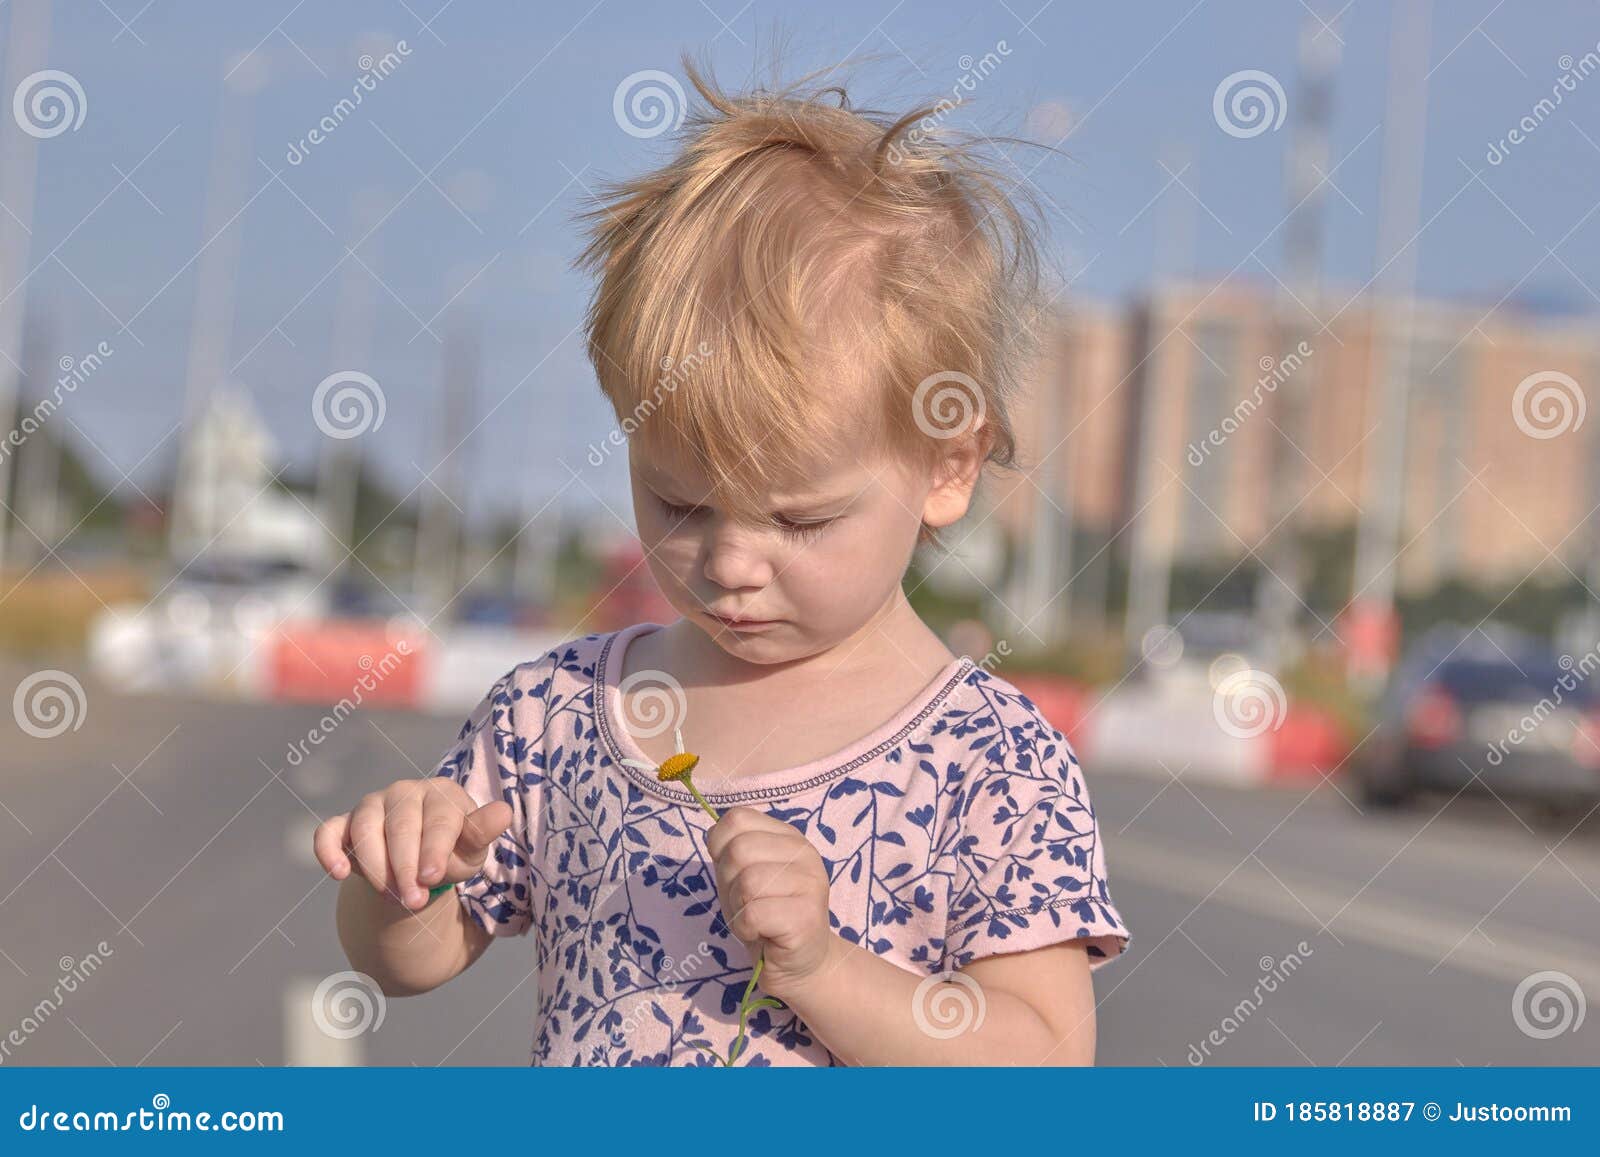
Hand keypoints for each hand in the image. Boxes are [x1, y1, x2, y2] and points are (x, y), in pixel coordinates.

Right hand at [314, 777, 512, 910]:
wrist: (417, 863)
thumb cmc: (451, 852)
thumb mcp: (472, 848)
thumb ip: (483, 832)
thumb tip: (504, 812)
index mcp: (442, 793)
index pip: (439, 819)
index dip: (434, 850)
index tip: (432, 879)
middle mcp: (405, 792)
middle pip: (401, 826)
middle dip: (406, 867)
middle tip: (413, 901)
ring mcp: (371, 805)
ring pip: (365, 829)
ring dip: (375, 867)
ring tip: (391, 896)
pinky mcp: (344, 823)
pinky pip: (328, 831)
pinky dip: (328, 850)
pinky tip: (339, 873)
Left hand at [705, 806, 835, 999]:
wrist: (799, 965)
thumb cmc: (766, 917)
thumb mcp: (742, 875)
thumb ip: (730, 850)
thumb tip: (711, 833)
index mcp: (789, 837)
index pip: (738, 819)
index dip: (720, 846)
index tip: (734, 873)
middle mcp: (805, 853)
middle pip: (739, 850)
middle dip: (728, 882)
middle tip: (746, 903)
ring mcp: (810, 884)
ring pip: (746, 883)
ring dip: (738, 908)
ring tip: (755, 919)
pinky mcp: (806, 917)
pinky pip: (752, 914)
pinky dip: (745, 929)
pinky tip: (761, 934)